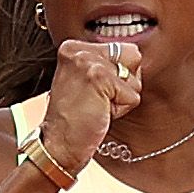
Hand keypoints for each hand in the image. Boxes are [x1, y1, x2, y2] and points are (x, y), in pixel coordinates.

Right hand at [39, 33, 141, 163]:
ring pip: (134, 78)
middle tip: (98, 100)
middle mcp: (79, 49)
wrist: (58, 145)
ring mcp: (88, 61)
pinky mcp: (99, 78)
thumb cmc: (74, 120)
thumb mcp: (85, 81)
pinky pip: (132, 96)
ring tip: (97, 106)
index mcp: (74, 47)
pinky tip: (99, 113)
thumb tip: (135, 57)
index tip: (95, 91)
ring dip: (121, 98)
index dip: (118, 75)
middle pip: (133, 56)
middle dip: (124, 83)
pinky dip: (121, 110)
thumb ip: (104, 64)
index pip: (123, 48)